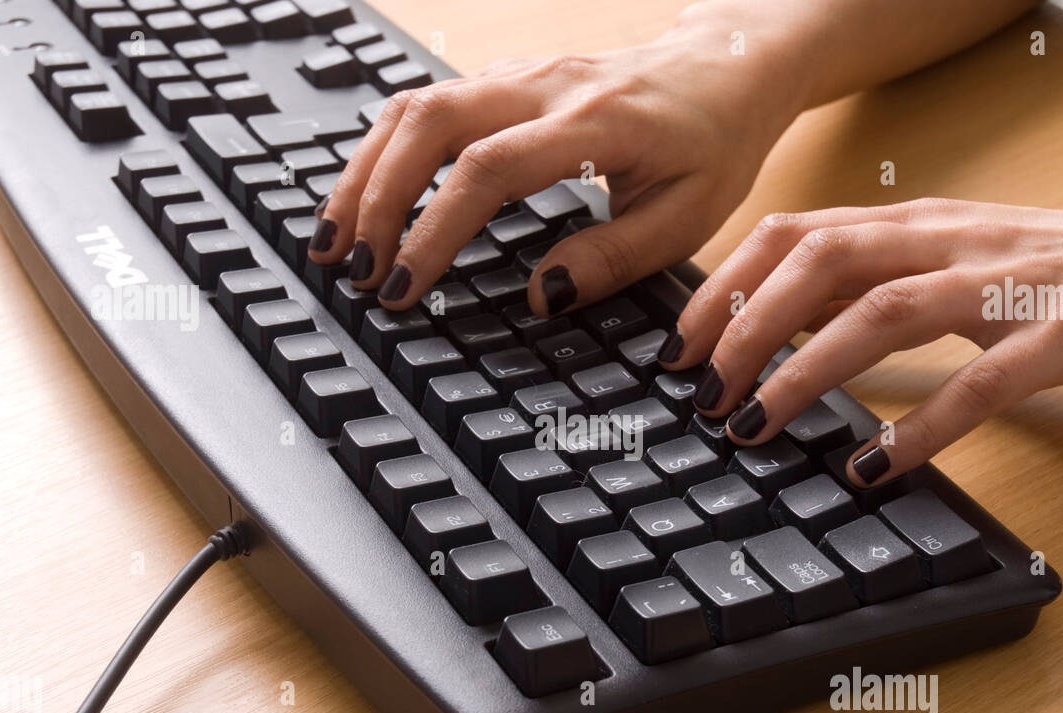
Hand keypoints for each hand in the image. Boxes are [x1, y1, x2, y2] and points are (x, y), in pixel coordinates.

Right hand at [308, 8, 807, 313]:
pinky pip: (426, 104)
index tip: (403, 287)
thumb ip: (613, 258)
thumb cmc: (714, 142)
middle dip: (376, 200)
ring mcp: (519, 74)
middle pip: (429, 125)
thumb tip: (538, 296)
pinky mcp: (506, 79)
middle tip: (349, 269)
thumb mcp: (687, 217)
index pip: (489, 171)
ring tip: (334, 240)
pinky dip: (383, 150)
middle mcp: (545, 85)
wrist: (728, 66)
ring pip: (414, 107)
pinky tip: (364, 195)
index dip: (435, 231)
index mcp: (594, 123)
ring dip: (365, 173)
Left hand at [660, 199, 1062, 483]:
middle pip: (821, 260)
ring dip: (806, 369)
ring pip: (883, 310)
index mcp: (922, 224)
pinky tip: (871, 468)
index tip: (680, 345)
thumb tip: (785, 322)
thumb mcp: (961, 260)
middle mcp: (951, 243)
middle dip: (745, 327)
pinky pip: (978, 383)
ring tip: (757, 425)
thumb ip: (880, 281)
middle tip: (702, 394)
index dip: (726, 286)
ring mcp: (1006, 286)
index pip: (797, 234)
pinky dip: (918, 427)